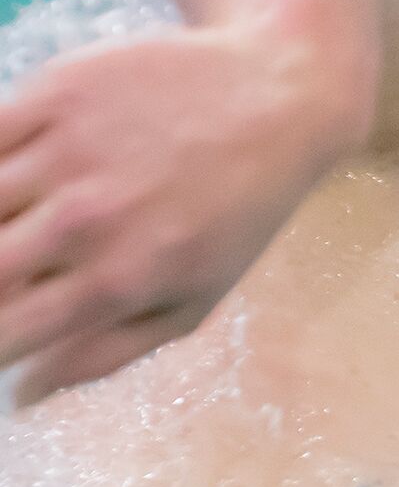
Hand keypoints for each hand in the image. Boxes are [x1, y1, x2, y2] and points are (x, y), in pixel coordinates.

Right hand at [0, 28, 364, 404]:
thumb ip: (105, 351)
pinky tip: (8, 183)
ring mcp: (69, 152)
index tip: (1, 332)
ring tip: (19, 231)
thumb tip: (21, 395)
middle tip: (13, 275)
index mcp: (119, 279)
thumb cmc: (242, 207)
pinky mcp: (59, 91)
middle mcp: (87, 219)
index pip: (2, 336)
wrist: (283, 96)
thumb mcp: (196, 297)